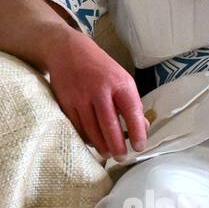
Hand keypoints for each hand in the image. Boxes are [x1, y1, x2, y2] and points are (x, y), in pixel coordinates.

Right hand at [44, 29, 146, 158]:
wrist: (67, 50)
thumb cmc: (99, 67)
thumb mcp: (121, 77)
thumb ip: (131, 102)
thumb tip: (143, 128)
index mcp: (119, 83)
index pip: (132, 112)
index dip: (137, 132)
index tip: (140, 147)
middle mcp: (99, 90)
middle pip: (109, 126)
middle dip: (117, 146)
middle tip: (122, 157)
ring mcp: (80, 97)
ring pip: (92, 130)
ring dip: (101, 146)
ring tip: (108, 153)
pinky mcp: (65, 102)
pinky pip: (77, 127)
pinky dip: (86, 138)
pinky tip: (93, 141)